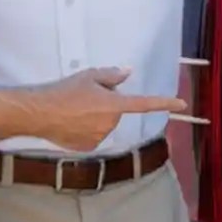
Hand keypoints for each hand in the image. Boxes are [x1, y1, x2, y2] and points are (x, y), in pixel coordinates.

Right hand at [35, 67, 185, 151]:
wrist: (39, 113)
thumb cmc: (64, 91)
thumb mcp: (88, 76)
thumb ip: (111, 75)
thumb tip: (127, 72)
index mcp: (114, 105)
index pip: (145, 104)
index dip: (164, 103)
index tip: (182, 104)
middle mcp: (111, 124)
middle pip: (116, 111)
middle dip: (106, 104)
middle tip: (86, 96)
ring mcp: (100, 138)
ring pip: (104, 124)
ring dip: (96, 117)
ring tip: (74, 109)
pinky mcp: (88, 148)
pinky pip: (93, 135)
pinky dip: (86, 129)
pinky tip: (71, 123)